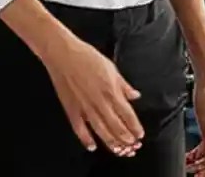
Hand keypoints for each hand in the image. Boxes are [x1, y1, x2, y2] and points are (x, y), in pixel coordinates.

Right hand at [39, 33, 144, 156]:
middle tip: (133, 146)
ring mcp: (84, 107)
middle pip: (116, 126)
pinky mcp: (71, 109)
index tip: (140, 134)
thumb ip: (124, 85)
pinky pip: (79, 128)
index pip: (127, 114)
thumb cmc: (87, 57)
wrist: (64, 54)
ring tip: (120, 150)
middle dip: (126, 138)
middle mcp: (99, 101)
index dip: (135, 127)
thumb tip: (135, 95)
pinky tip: (92, 146)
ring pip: (101, 130)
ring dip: (111, 142)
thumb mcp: (111, 67)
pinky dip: (86, 139)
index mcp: (111, 90)